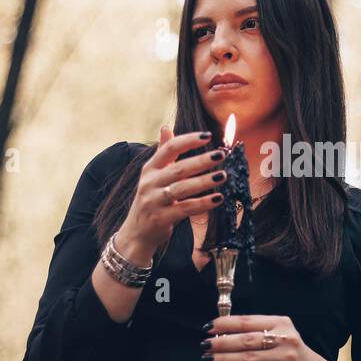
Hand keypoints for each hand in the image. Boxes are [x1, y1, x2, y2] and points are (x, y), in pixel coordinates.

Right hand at [116, 125, 227, 261]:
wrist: (137, 232)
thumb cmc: (151, 199)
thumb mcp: (153, 175)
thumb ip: (163, 153)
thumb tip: (166, 128)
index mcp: (149, 169)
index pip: (169, 148)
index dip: (188, 140)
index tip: (208, 135)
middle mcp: (149, 183)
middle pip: (178, 168)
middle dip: (201, 160)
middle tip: (221, 154)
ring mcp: (154, 201)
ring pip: (182, 188)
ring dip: (204, 181)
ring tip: (223, 175)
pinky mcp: (161, 218)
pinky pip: (185, 208)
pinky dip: (202, 203)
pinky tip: (218, 198)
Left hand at [200, 314, 330, 360]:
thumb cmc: (288, 350)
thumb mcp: (279, 332)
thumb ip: (257, 330)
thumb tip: (222, 332)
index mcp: (279, 323)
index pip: (248, 321)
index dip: (226, 324)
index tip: (209, 327)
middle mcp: (283, 338)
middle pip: (246, 340)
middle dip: (222, 342)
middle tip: (205, 344)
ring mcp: (283, 357)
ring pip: (248, 358)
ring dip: (225, 359)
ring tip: (208, 360)